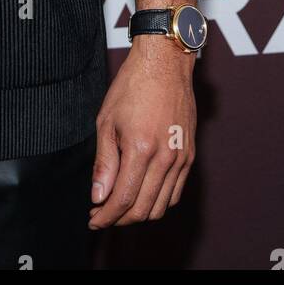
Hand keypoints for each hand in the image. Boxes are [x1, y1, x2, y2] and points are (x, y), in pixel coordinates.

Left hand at [88, 36, 195, 227]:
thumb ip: (104, 162)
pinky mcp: (189, 155)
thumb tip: (98, 195)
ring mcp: (181, 158)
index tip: (94, 220)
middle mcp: (165, 157)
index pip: (124, 199)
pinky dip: (159, 202)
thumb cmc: (133, 86)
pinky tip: (143, 194)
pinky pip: (176, 192)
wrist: (164, 64)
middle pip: (144, 209)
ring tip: (120, 207)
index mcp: (141, 148)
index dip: (106, 216)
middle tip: (102, 215)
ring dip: (139, 214)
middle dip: (120, 219)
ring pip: (162, 206)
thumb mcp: (107, 120)